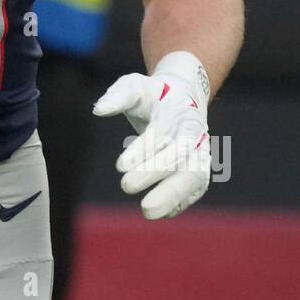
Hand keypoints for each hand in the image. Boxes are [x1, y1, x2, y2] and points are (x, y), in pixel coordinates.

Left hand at [92, 51, 211, 219]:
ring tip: (148, 212)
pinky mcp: (200, 170)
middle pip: (181, 156)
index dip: (141, 150)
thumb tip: (98, 110)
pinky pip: (194, 190)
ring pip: (194, 177)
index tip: (119, 166)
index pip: (160, 132)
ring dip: (172, 196)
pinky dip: (179, 202)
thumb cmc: (153, 96)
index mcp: (177, 111)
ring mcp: (201, 153)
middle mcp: (194, 133)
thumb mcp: (134, 86)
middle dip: (154, 173)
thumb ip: (118, 97)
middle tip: (125, 186)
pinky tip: (160, 213)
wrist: (183, 99)